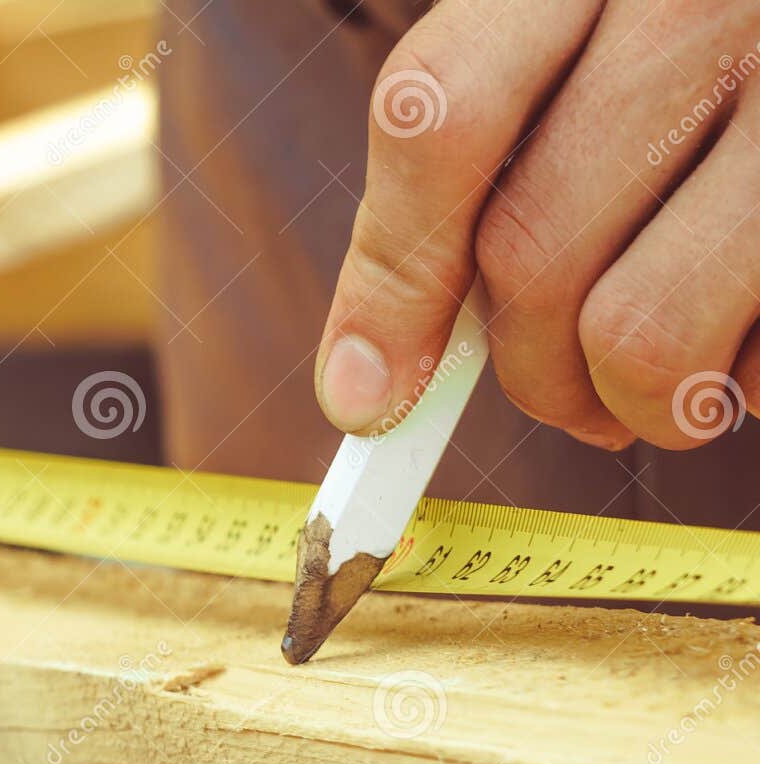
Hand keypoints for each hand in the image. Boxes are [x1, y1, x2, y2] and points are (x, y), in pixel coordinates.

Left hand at [318, 0, 759, 450]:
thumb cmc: (727, 39)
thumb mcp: (613, 34)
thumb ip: (501, 156)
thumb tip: (372, 371)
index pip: (442, 114)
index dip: (390, 277)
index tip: (366, 399)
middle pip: (530, 249)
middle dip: (531, 370)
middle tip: (568, 396)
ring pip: (639, 333)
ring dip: (637, 403)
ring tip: (677, 386)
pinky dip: (753, 387)